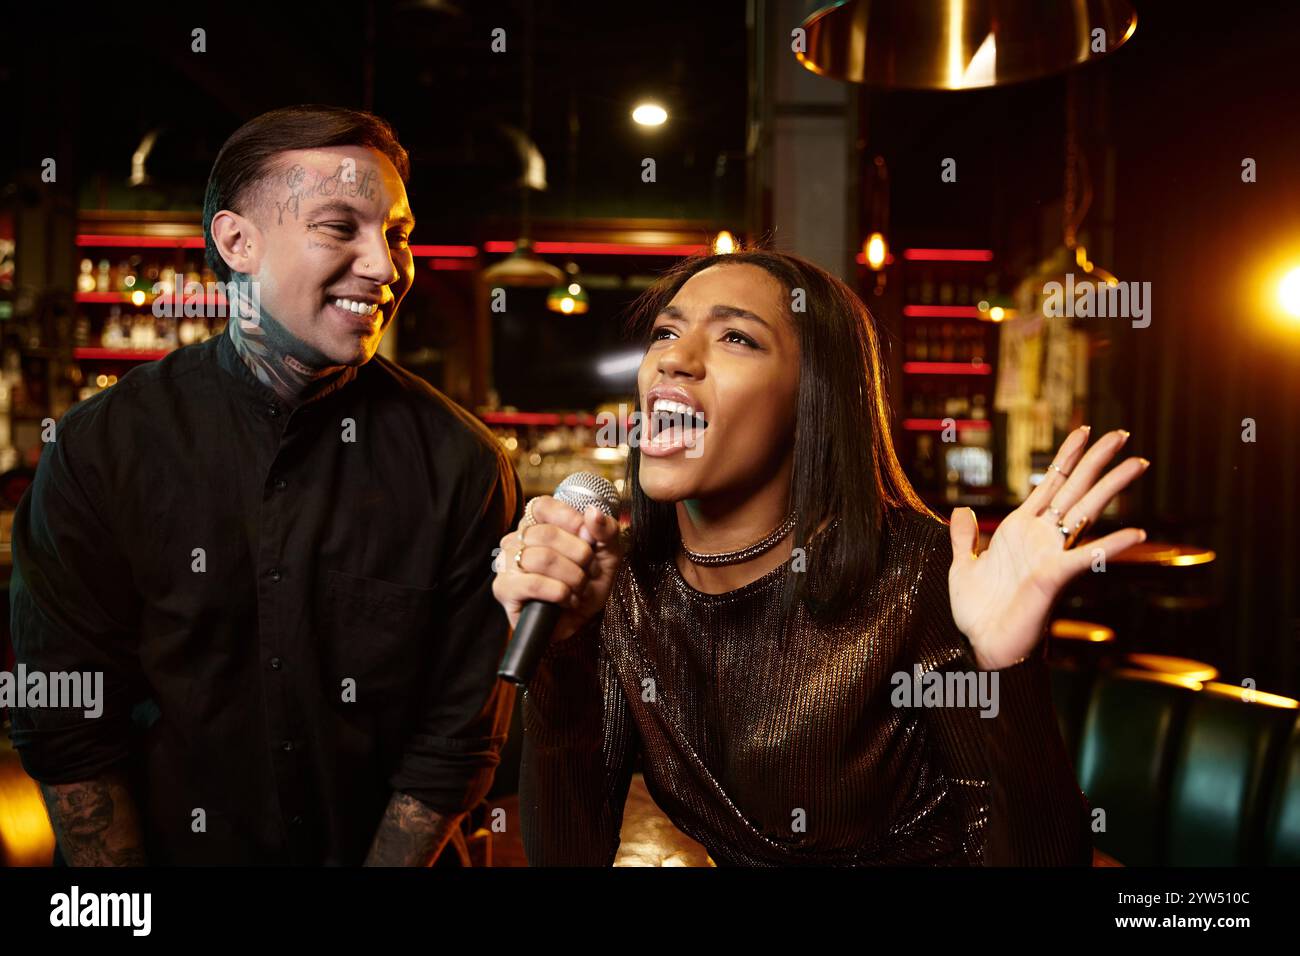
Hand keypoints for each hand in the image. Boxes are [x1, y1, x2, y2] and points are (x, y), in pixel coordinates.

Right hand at [491, 495, 623, 643]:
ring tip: (578, 588)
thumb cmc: (588, 584)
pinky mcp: (504, 589)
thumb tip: (594, 513)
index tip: (590, 538)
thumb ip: (606, 530)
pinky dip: (559, 593)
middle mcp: (517, 540)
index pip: (543, 506)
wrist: (579, 622)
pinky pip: (533, 583)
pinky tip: (566, 600)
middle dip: (579, 556)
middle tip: (588, 572)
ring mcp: (506, 564)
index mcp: (538, 525)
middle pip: (547, 534)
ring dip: (572, 577)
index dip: (570, 519)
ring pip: (542, 558)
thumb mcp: (607, 554)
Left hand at [947, 426, 1148, 669]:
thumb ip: (963, 538)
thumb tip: (960, 509)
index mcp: (1019, 530)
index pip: (1049, 484)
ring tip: (1138, 463)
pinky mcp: (1053, 577)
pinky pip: (1085, 557)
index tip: (1083, 430)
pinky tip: (1136, 533)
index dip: (1066, 457)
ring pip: (1085, 512)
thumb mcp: (961, 566)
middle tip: (1122, 434)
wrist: (980, 646)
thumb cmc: (976, 613)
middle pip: (1075, 489)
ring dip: (1111, 487)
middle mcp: (1041, 538)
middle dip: (1097, 460)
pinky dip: (1110, 546)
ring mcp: (1050, 555)